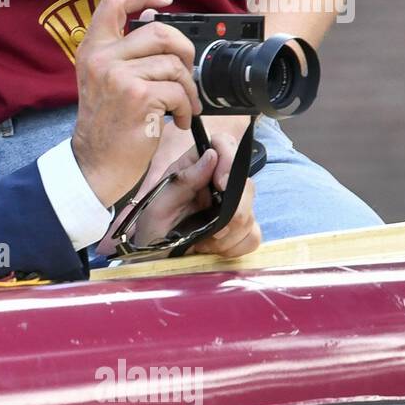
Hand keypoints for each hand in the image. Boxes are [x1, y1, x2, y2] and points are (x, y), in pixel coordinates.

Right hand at [71, 0, 200, 206]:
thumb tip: (158, 22)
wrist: (97, 163)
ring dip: (187, 89)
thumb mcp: (105, 80)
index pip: (113, 3)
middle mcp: (102, 59)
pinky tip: (175, 120)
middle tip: (184, 72)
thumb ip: (124, 51)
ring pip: (174, 64)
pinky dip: (184, 108)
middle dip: (183, 51)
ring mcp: (119, 76)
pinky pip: (178, 90)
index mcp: (92, 50)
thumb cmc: (107, 125)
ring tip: (180, 107)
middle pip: (160, 31)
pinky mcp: (139, 96)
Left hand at [126, 133, 260, 258]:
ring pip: (251, 214)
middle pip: (246, 184)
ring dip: (229, 235)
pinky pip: (253, 236)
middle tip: (213, 231)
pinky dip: (235, 247)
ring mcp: (231, 207)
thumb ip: (183, 181)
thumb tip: (211, 155)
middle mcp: (216, 183)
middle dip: (234, 212)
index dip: (229, 160)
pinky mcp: (239, 230)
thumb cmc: (151, 230)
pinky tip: (215, 249)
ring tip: (204, 243)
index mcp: (194, 168)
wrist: (153, 260)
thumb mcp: (158, 205)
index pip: (223, 145)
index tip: (221, 185)